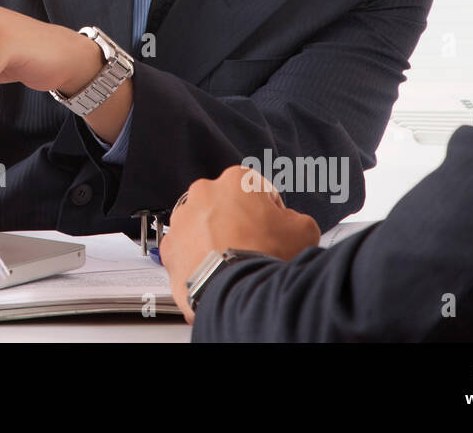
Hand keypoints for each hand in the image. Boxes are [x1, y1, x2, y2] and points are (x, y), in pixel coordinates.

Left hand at [159, 165, 320, 323]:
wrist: (239, 293)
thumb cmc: (266, 258)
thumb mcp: (304, 230)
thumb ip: (294, 218)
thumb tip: (289, 223)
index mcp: (237, 180)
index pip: (258, 189)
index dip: (270, 211)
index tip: (273, 226)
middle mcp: (204, 193)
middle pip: (226, 205)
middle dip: (238, 223)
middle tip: (252, 247)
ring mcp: (182, 219)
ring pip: (202, 226)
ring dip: (215, 239)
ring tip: (233, 262)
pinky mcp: (169, 247)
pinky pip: (185, 249)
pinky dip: (197, 259)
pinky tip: (215, 272)